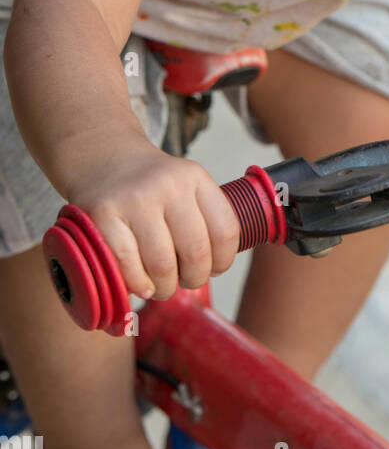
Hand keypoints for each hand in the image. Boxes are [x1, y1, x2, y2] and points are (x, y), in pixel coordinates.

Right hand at [64, 137, 239, 299]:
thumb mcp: (186, 185)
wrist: (103, 160)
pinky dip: (138, 284)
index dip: (223, 260)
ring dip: (165, 287)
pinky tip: (141, 285)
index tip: (215, 270)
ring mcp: (134, 199)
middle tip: (186, 281)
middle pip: (196, 252)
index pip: (225, 230)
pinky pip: (128, 266)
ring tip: (161, 286)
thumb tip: (217, 266)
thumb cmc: (150, 187)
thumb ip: (204, 218)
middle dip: (195, 278)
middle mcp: (168, 184)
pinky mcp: (103, 215)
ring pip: (162, 265)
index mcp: (194, 177)